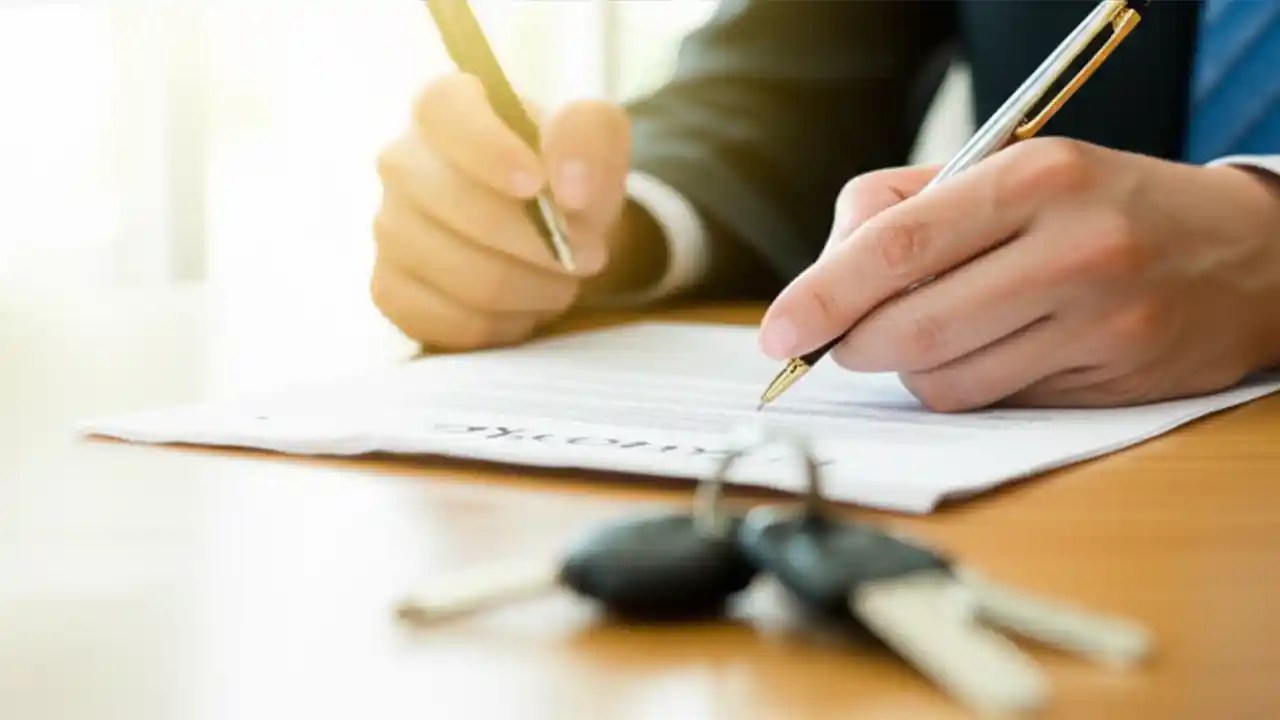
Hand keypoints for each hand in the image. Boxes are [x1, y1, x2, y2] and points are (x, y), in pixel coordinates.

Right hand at [372, 72, 631, 350]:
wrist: (551, 233)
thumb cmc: (564, 175)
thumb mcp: (595, 140)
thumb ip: (590, 137)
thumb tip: (570, 186)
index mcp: (444, 107)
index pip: (444, 113)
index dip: (488, 150)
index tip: (536, 185)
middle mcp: (402, 162)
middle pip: (455, 205)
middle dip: (538, 242)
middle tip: (588, 255)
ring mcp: (390, 229)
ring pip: (462, 274)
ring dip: (532, 288)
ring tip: (561, 279)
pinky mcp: (390, 289)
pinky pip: (450, 321)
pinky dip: (504, 324)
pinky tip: (523, 306)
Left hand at [760, 138, 1279, 410]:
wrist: (1241, 253)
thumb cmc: (1095, 206)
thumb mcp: (1006, 170)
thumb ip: (901, 208)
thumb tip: (823, 275)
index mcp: (1035, 177)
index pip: (899, 244)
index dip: (822, 295)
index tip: (778, 332)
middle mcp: (1074, 248)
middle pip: (912, 328)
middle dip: (854, 344)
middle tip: (841, 340)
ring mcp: (1101, 321)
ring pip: (946, 380)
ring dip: (907, 370)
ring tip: (928, 334)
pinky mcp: (1113, 379)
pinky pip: (993, 403)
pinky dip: (962, 388)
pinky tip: (986, 353)